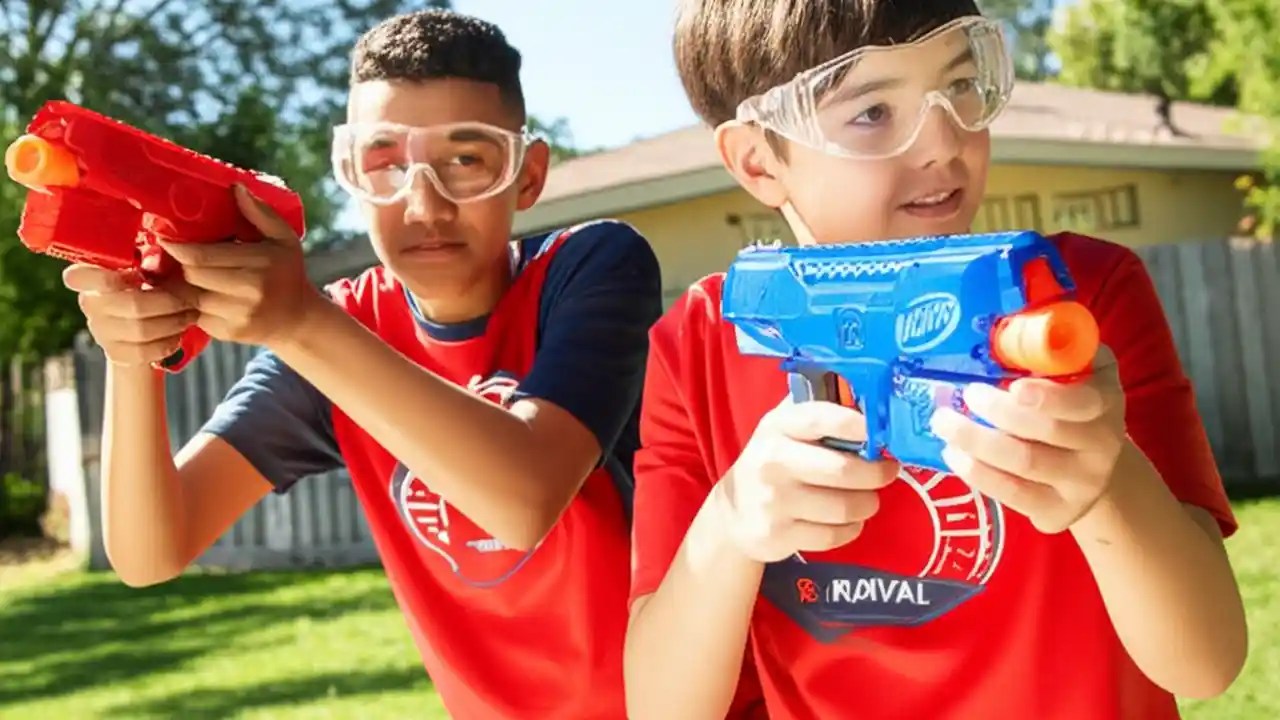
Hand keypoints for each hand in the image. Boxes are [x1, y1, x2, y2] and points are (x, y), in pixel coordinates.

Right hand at [63, 265, 196, 365]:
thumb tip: (156, 261)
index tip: (140, 274)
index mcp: (90, 274)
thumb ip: (152, 258)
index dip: (112, 277)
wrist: (149, 314)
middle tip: (190, 300)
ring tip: (189, 315)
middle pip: (133, 304)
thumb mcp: (151, 261)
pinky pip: (142, 353)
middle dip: (170, 303)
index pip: (77, 277)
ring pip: (141, 331)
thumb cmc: (152, 279)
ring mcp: (99, 330)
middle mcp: (90, 303)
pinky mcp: (114, 352)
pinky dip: (166, 345)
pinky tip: (177, 335)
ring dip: (173, 323)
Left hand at [159, 184, 322, 346]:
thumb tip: (236, 188)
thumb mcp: (283, 239)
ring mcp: (238, 316)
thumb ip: (260, 214)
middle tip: (174, 255)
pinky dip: (192, 306)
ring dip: (182, 285)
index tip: (165, 239)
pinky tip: (199, 296)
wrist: (298, 319)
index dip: (177, 247)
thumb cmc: (287, 272)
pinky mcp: (229, 333)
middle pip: (192, 276)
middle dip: (180, 265)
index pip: (202, 256)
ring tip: (182, 275)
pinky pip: (196, 316)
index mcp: (260, 263)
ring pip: (190, 297)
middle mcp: (250, 291)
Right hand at [716, 399, 898, 563]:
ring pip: (845, 506)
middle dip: (876, 473)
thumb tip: (868, 398)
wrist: (734, 512)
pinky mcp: (779, 535)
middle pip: (843, 470)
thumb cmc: (772, 462)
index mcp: (777, 427)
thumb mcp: (783, 427)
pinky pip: (834, 535)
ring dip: (867, 503)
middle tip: (887, 471)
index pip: (820, 418)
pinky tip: (847, 520)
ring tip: (866, 498)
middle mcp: (772, 462)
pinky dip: (851, 528)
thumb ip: (819, 410)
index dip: (858, 424)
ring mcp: (773, 501)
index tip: (882, 431)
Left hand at [931, 346, 1126, 533]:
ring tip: (944, 423)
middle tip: (962, 397)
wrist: (1094, 463)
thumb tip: (998, 316)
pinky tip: (954, 455)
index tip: (1013, 385)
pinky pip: (1013, 495)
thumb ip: (1046, 349)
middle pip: (1044, 433)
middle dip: (996, 414)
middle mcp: (1102, 444)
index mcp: (1106, 400)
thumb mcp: (1073, 370)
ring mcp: (1083, 482)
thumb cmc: (1070, 403)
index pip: (1084, 402)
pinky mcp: (1059, 511)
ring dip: (976, 442)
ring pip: (1024, 465)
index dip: (1048, 396)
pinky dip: (978, 474)